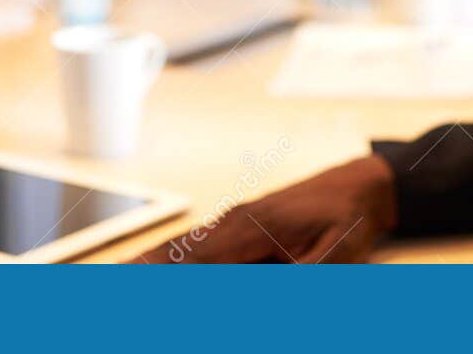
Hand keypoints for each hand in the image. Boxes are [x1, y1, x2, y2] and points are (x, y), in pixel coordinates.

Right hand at [133, 155, 397, 263]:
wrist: (360, 187)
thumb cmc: (347, 219)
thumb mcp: (333, 258)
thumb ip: (299, 281)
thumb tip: (278, 285)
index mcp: (251, 228)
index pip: (197, 260)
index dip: (162, 272)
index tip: (131, 278)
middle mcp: (233, 222)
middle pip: (176, 251)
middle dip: (142, 268)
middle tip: (113, 278)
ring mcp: (233, 222)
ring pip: (181, 246)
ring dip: (150, 262)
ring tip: (118, 274)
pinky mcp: (239, 228)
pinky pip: (196, 245)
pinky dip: (169, 257)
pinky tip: (148, 264)